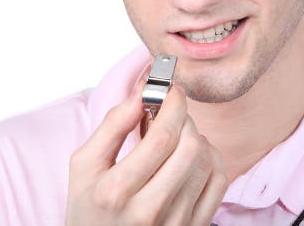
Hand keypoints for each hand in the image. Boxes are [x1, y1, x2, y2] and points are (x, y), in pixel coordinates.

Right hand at [66, 74, 227, 224]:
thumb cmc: (90, 208)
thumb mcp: (84, 167)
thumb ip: (112, 126)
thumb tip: (141, 93)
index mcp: (116, 191)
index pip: (163, 136)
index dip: (173, 105)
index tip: (172, 90)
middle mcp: (149, 210)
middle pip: (190, 147)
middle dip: (184, 119)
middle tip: (171, 114)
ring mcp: (175, 223)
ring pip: (206, 160)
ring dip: (196, 137)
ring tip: (176, 137)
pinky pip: (219, 181)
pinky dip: (211, 158)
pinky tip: (191, 157)